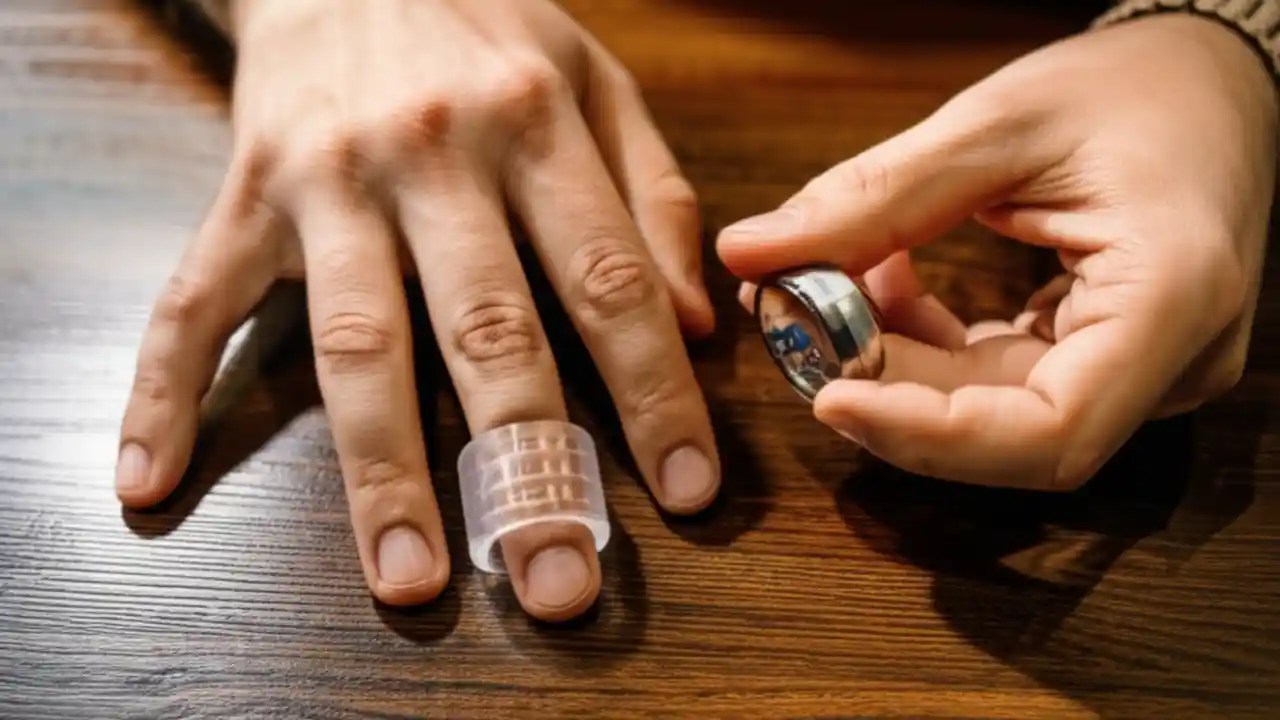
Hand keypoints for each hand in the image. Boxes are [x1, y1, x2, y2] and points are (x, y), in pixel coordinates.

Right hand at [115, 0, 720, 620]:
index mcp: (534, 125)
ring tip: (405, 577)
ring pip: (354, 340)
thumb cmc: (488, 29)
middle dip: (525, 464)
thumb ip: (654, 197)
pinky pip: (194, 299)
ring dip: (380, 469)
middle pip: (487, 328)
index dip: (654, 393)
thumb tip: (692, 325)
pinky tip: (151, 478)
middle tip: (554, 580)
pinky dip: (163, 389)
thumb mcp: (597, 82)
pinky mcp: (244, 193)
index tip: (685, 493)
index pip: (609, 281)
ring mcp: (327, 180)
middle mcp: (432, 156)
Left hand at [719, 15, 1275, 489]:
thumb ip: (875, 196)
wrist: (1212, 79)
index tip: (829, 395)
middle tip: (794, 327)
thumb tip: (749, 254)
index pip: (1050, 432)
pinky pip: (1002, 382)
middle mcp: (1170, 359)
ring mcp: (1143, 369)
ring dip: (899, 365)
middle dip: (888, 387)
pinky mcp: (1108, 358)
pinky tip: (884, 288)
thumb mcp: (997, 125)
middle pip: (1007, 431)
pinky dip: (930, 348)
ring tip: (828, 290)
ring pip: (994, 413)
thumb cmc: (1135, 86)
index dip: (929, 434)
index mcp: (1172, 297)